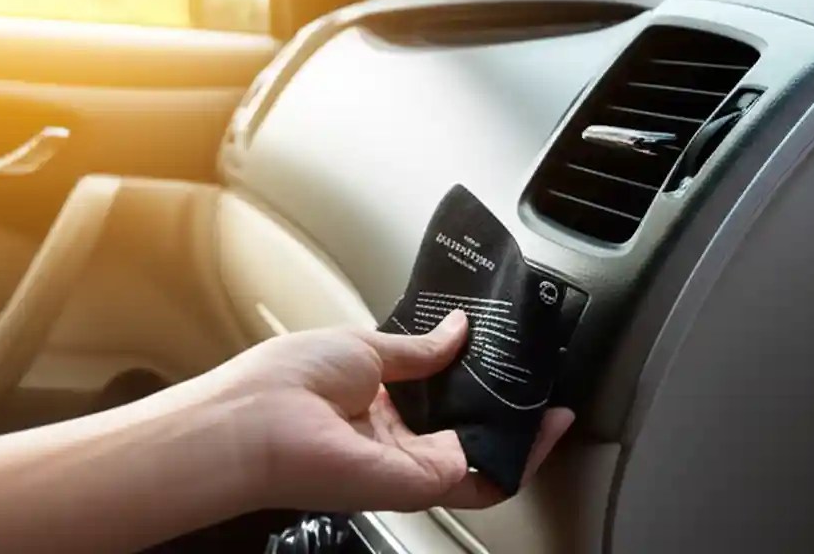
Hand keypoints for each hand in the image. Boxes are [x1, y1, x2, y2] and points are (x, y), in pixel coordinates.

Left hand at [210, 311, 573, 512]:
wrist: (257, 422)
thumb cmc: (287, 381)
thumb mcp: (366, 345)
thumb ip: (420, 348)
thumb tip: (458, 330)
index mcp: (376, 404)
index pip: (440, 396)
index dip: (476, 381)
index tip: (506, 359)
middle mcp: (395, 439)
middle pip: (467, 430)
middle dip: (508, 410)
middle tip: (542, 385)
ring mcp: (409, 465)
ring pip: (484, 459)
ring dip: (526, 437)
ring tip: (556, 407)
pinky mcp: (421, 483)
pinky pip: (483, 479)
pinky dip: (520, 457)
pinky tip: (545, 429)